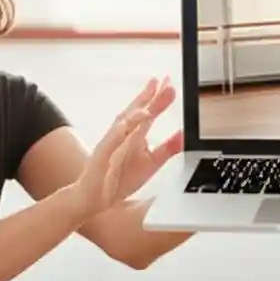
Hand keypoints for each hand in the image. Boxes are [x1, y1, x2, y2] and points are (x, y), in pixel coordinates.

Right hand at [72, 76, 182, 218]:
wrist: (95, 197)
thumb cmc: (120, 177)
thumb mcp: (152, 163)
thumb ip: (168, 148)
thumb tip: (184, 134)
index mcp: (134, 135)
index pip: (146, 112)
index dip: (157, 97)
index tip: (168, 83)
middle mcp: (122, 135)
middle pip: (136, 113)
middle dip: (149, 99)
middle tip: (163, 85)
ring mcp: (110, 145)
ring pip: (122, 126)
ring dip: (134, 116)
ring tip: (147, 108)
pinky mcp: (100, 157)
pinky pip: (109, 145)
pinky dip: (116, 136)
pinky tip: (124, 128)